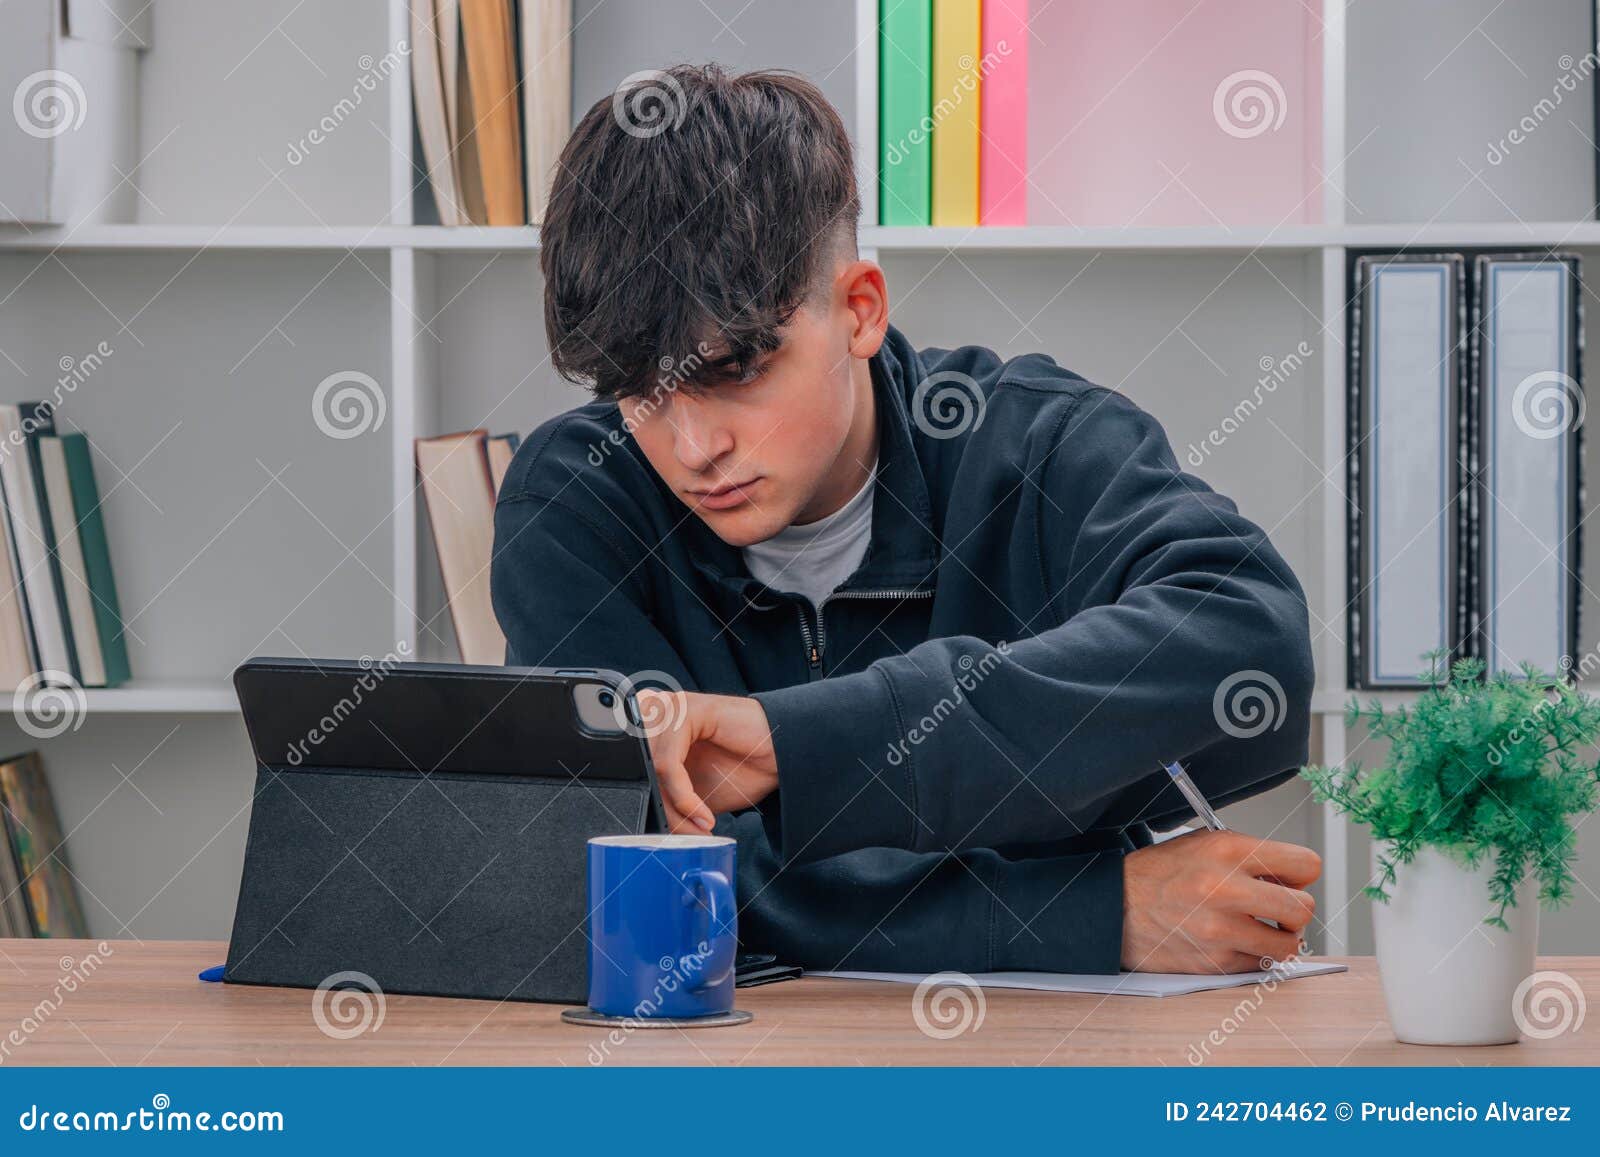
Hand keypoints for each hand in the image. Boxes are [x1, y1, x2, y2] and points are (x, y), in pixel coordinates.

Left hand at [637, 690, 778, 833]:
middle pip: (639, 772)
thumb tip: (646, 828)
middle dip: (662, 812)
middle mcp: (654, 714)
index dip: (647, 807)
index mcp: (649, 730)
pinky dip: (683, 797)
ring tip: (697, 828)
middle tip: (685, 837)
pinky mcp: (686, 711)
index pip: (630, 772)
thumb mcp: (694, 796)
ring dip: (674, 809)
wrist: (783, 754)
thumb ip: (667, 803)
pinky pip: (668, 762)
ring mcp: (668, 709)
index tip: (667, 837)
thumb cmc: (740, 768)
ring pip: (651, 770)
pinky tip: (703, 815)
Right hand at [1121, 830, 1319, 972]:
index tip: (1290, 881)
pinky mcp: (1214, 962)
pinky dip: (1252, 957)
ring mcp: (1220, 930)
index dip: (1301, 874)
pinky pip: (1260, 966)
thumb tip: (1291, 879)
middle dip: (1295, 909)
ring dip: (1279, 938)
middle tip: (1278, 909)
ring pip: (1289, 945)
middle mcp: (1226, 889)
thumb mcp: (1202, 844)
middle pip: (1304, 908)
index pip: (1306, 864)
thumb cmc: (1158, 874)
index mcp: (1227, 851)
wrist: (1113, 907)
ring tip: (1259, 929)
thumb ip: (1249, 856)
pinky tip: (1233, 942)